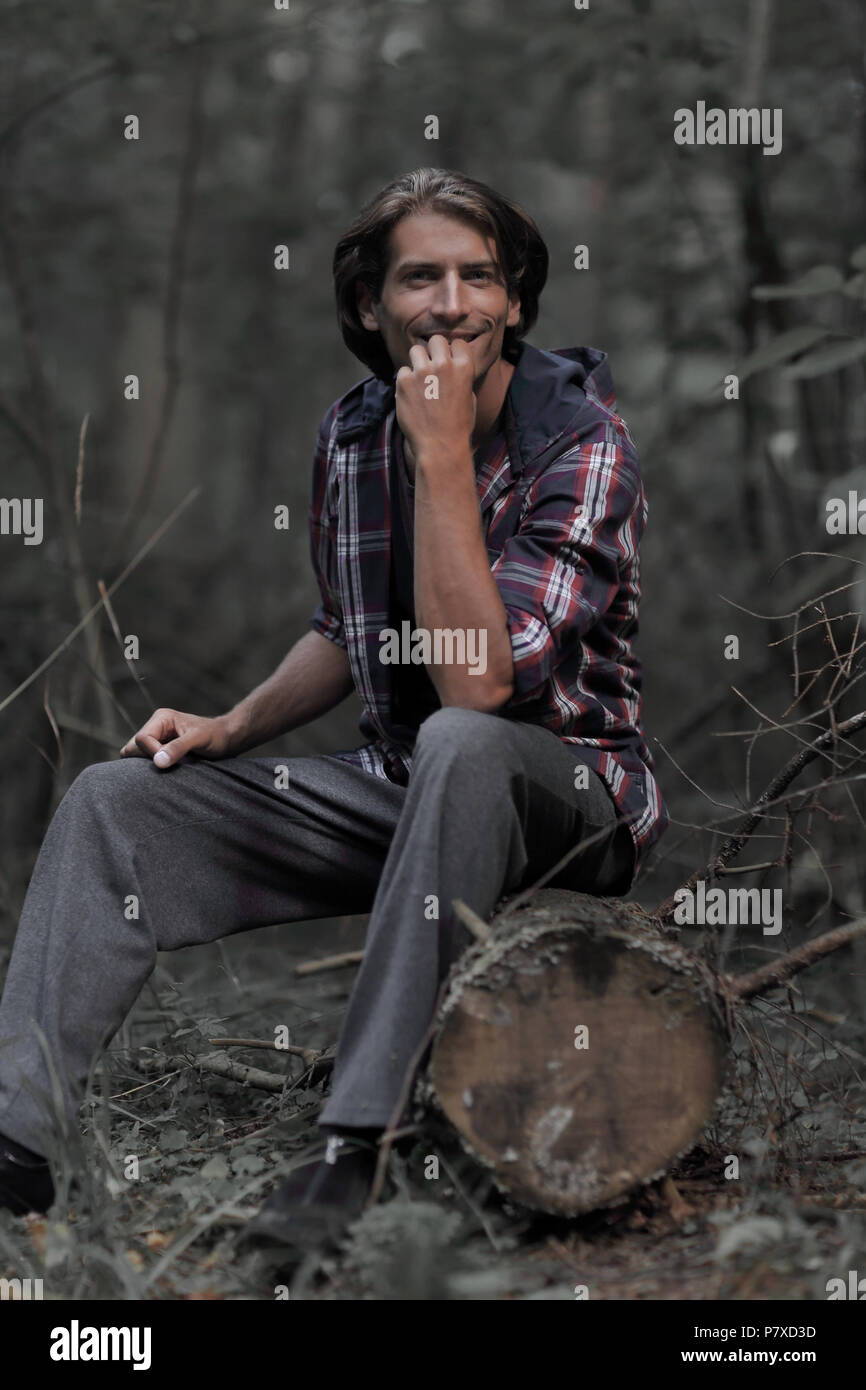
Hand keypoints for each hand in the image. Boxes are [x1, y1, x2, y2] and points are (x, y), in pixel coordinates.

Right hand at [118, 708, 235, 768]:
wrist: (227, 739)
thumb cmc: (216, 736)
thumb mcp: (199, 740)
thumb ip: (178, 748)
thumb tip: (158, 762)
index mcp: (161, 718)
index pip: (141, 739)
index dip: (151, 753)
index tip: (169, 762)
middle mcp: (155, 727)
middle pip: (132, 748)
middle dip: (143, 760)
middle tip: (166, 767)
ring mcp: (156, 739)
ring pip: (136, 756)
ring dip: (148, 765)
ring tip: (168, 769)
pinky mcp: (160, 750)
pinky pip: (145, 762)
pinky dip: (152, 768)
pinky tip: (167, 772)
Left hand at [395, 334, 475, 463]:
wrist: (440, 446)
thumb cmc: (458, 426)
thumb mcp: (469, 398)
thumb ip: (461, 377)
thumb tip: (453, 364)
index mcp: (464, 368)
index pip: (457, 342)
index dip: (452, 351)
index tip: (449, 361)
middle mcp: (443, 365)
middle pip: (435, 340)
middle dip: (433, 351)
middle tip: (431, 366)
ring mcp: (422, 372)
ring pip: (416, 350)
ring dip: (417, 361)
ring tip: (420, 379)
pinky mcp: (404, 381)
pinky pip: (402, 371)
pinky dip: (405, 381)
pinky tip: (411, 396)